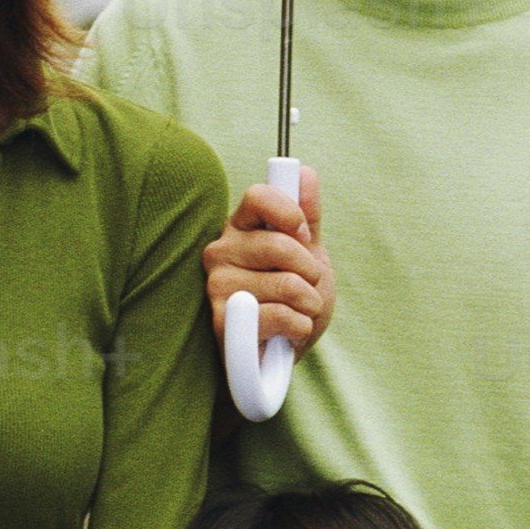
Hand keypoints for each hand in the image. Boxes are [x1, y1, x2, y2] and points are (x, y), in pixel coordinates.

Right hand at [204, 163, 329, 366]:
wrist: (279, 355)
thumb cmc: (290, 302)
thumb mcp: (308, 256)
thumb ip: (307, 216)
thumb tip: (305, 173)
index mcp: (239, 228)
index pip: (259, 196)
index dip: (291, 213)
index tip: (305, 237)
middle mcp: (220, 252)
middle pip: (281, 244)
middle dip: (310, 272)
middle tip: (307, 288)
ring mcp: (218, 286)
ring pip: (287, 284)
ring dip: (308, 304)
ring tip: (296, 313)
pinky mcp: (224, 321)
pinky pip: (281, 315)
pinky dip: (299, 327)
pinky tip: (287, 333)